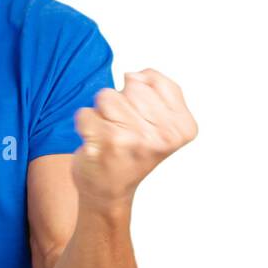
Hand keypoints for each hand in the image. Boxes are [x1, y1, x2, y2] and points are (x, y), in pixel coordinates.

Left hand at [72, 68, 197, 207]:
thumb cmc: (134, 151)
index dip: (143, 95)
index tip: (144, 120)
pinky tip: (97, 143)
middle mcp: (162, 135)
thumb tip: (133, 75)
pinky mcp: (104, 144)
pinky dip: (85, 125)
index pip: (155, 80)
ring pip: (106, 96)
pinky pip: (85, 112)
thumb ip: (158, 86)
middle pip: (131, 85)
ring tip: (111, 134)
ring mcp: (133, 139)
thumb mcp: (164, 120)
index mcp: (182, 127)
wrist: (110, 191)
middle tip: (125, 129)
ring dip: (103, 112)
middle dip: (123, 101)